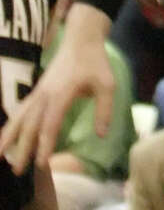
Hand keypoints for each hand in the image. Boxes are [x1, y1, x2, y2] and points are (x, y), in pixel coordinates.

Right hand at [0, 4, 114, 172]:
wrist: (81, 39)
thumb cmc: (95, 62)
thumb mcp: (107, 84)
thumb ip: (104, 109)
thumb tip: (101, 135)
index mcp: (61, 94)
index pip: (50, 124)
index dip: (45, 144)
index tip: (42, 163)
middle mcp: (45, 94)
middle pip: (31, 125)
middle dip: (23, 148)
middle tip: (18, 170)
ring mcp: (38, 92)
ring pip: (20, 117)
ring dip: (9, 137)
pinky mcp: (37, 90)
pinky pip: (21, 110)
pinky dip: (12, 124)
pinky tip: (6, 137)